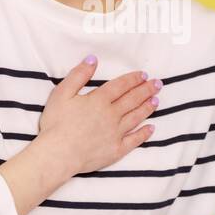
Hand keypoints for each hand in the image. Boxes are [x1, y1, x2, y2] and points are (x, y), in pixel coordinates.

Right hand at [36, 57, 160, 176]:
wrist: (58, 154)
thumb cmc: (56, 124)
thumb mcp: (62, 93)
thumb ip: (78, 75)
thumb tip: (93, 59)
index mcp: (99, 100)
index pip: (120, 86)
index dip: (133, 79)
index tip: (144, 75)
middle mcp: (111, 115)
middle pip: (132, 99)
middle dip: (146, 90)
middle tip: (158, 84)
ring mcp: (116, 133)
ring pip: (136, 117)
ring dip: (147, 108)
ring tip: (156, 100)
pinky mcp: (116, 150)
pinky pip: (134, 140)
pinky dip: (144, 134)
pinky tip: (151, 128)